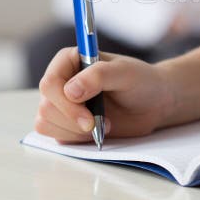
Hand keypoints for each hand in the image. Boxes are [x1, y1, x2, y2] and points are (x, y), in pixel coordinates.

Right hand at [35, 47, 174, 143]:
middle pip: (46, 107)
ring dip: (75, 131)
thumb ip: (98, 76)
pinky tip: (97, 131)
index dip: (64, 104)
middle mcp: (61, 80)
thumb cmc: (141, 81)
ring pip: (46, 123)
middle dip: (73, 121)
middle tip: (100, 124)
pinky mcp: (65, 123)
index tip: (88, 119)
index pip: (50, 83)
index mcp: (69, 60)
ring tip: (103, 124)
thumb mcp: (125, 73)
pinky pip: (56, 136)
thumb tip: (69, 91)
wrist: (153, 103)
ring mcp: (61, 103)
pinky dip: (76, 139)